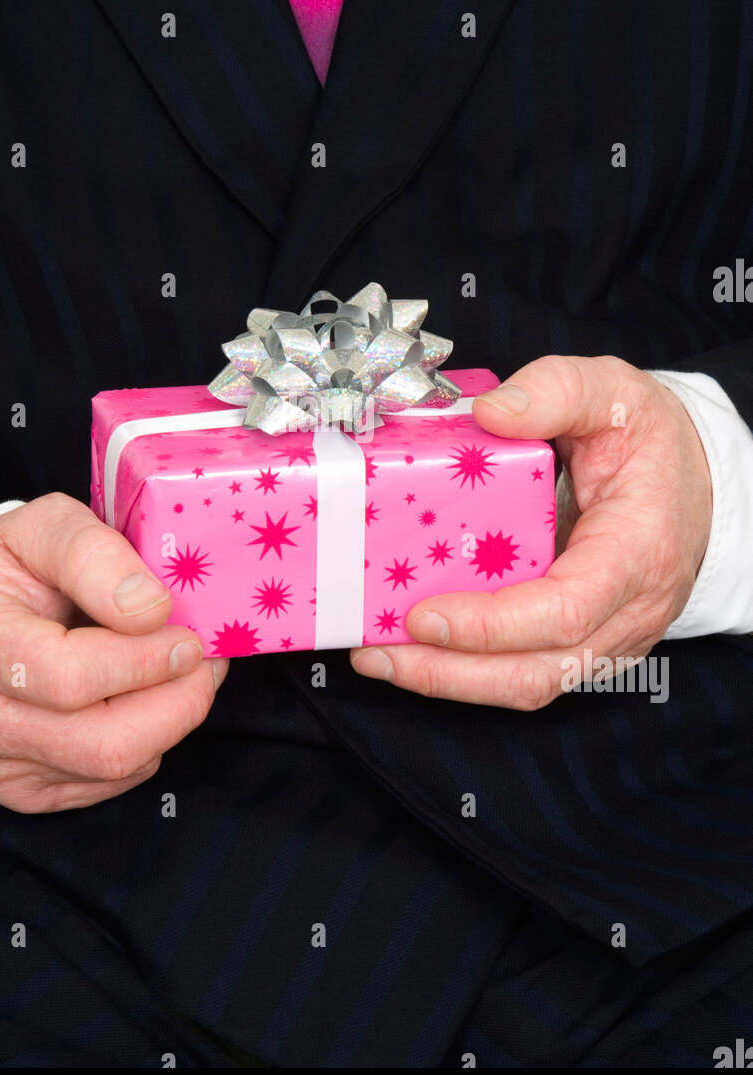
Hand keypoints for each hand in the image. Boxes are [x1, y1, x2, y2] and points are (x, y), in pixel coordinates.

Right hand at [0, 492, 225, 811]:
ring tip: (187, 672)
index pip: (69, 675)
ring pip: (114, 768)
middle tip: (205, 657)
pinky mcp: (22, 791)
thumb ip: (93, 553)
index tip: (185, 632)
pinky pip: (109, 783)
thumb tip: (150, 607)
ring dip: (172, 719)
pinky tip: (145, 698)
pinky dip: (147, 742)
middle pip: (102, 743)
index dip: (143, 659)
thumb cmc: (15, 566)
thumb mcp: (43, 525)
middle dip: (177, 699)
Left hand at [350, 355, 711, 709]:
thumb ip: (555, 391)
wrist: (696, 479)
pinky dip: (469, 670)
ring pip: (530, 684)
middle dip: (451, 672)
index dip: (492, 625)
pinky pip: (527, 672)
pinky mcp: (586, 643)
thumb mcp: (615, 391)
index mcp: (637, 551)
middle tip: (378, 651)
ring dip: (450, 681)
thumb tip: (489, 413)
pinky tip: (415, 650)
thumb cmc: (653, 441)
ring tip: (379, 657)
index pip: (566, 611)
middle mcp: (629, 610)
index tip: (424, 615)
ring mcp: (610, 636)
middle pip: (538, 671)